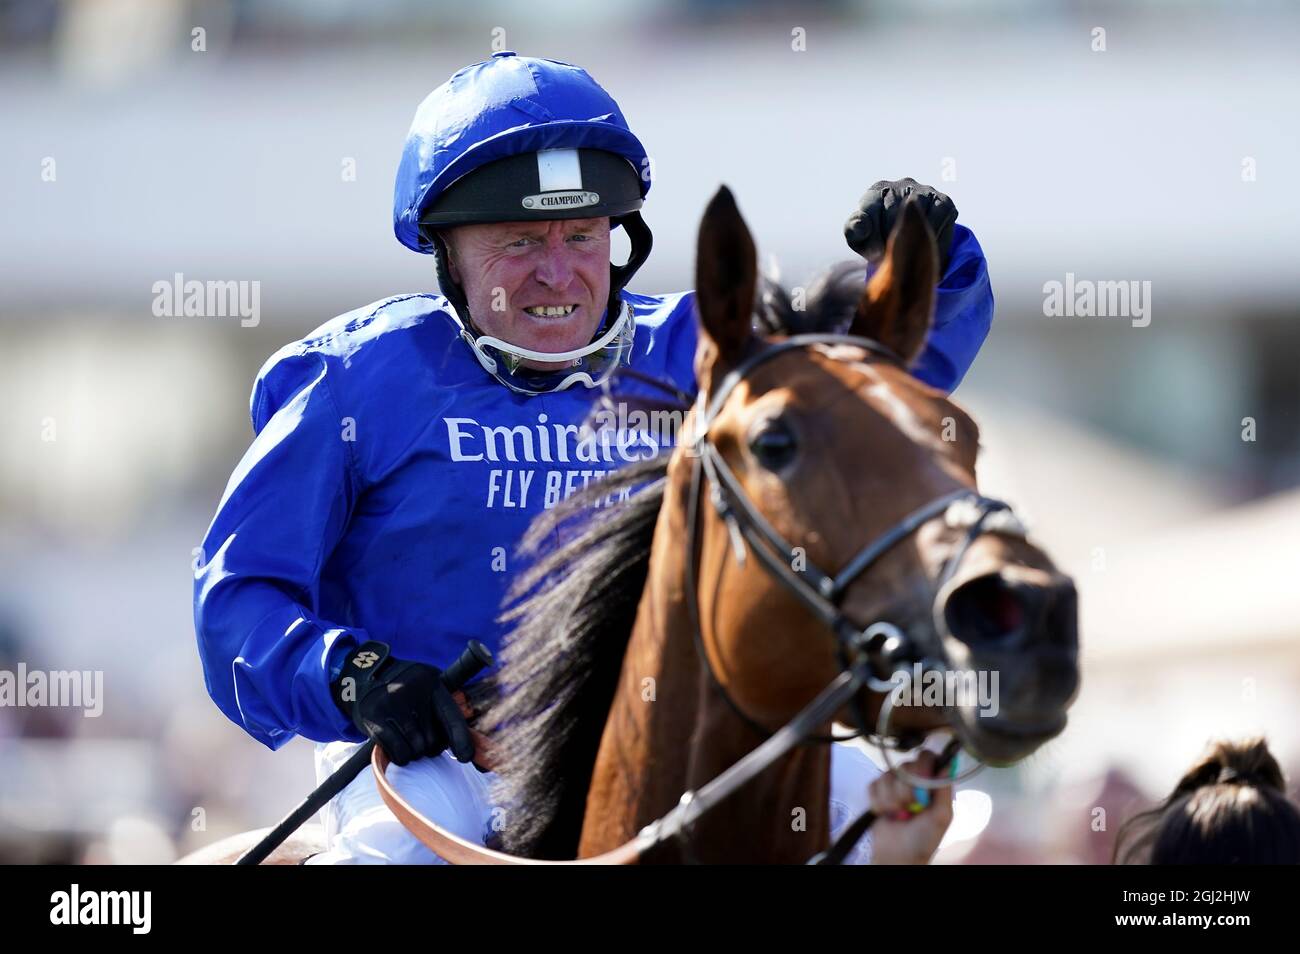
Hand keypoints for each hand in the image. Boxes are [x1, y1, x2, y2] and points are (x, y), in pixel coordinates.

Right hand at [331, 642, 474, 766]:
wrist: (367, 677)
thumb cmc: (407, 691)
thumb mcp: (429, 689)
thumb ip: (445, 713)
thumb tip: (468, 753)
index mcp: (431, 683)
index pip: (451, 716)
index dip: (461, 738)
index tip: (466, 757)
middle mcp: (411, 691)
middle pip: (432, 740)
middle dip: (430, 746)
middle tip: (421, 738)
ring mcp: (391, 705)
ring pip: (416, 750)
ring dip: (415, 753)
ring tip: (409, 740)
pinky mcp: (374, 719)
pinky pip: (398, 753)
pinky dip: (402, 757)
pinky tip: (398, 746)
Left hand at [844, 178, 957, 272]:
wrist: (904, 239)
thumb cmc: (875, 238)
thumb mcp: (859, 238)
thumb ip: (854, 231)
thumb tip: (862, 226)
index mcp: (876, 192)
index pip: (871, 212)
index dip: (873, 238)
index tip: (875, 254)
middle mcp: (903, 185)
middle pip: (897, 216)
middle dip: (894, 242)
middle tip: (894, 259)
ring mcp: (926, 191)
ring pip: (922, 220)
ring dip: (915, 242)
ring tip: (909, 256)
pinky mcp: (944, 202)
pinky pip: (941, 224)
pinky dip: (934, 242)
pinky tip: (926, 252)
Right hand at [867, 750, 953, 864]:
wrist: (898, 855)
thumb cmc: (924, 839)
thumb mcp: (942, 817)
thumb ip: (944, 791)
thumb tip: (945, 765)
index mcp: (931, 782)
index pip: (927, 756)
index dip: (922, 767)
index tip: (921, 785)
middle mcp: (912, 779)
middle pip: (905, 765)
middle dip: (906, 790)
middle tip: (911, 807)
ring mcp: (893, 784)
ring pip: (887, 775)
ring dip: (892, 799)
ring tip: (899, 814)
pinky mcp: (876, 791)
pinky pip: (873, 784)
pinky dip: (878, 802)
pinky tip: (886, 813)